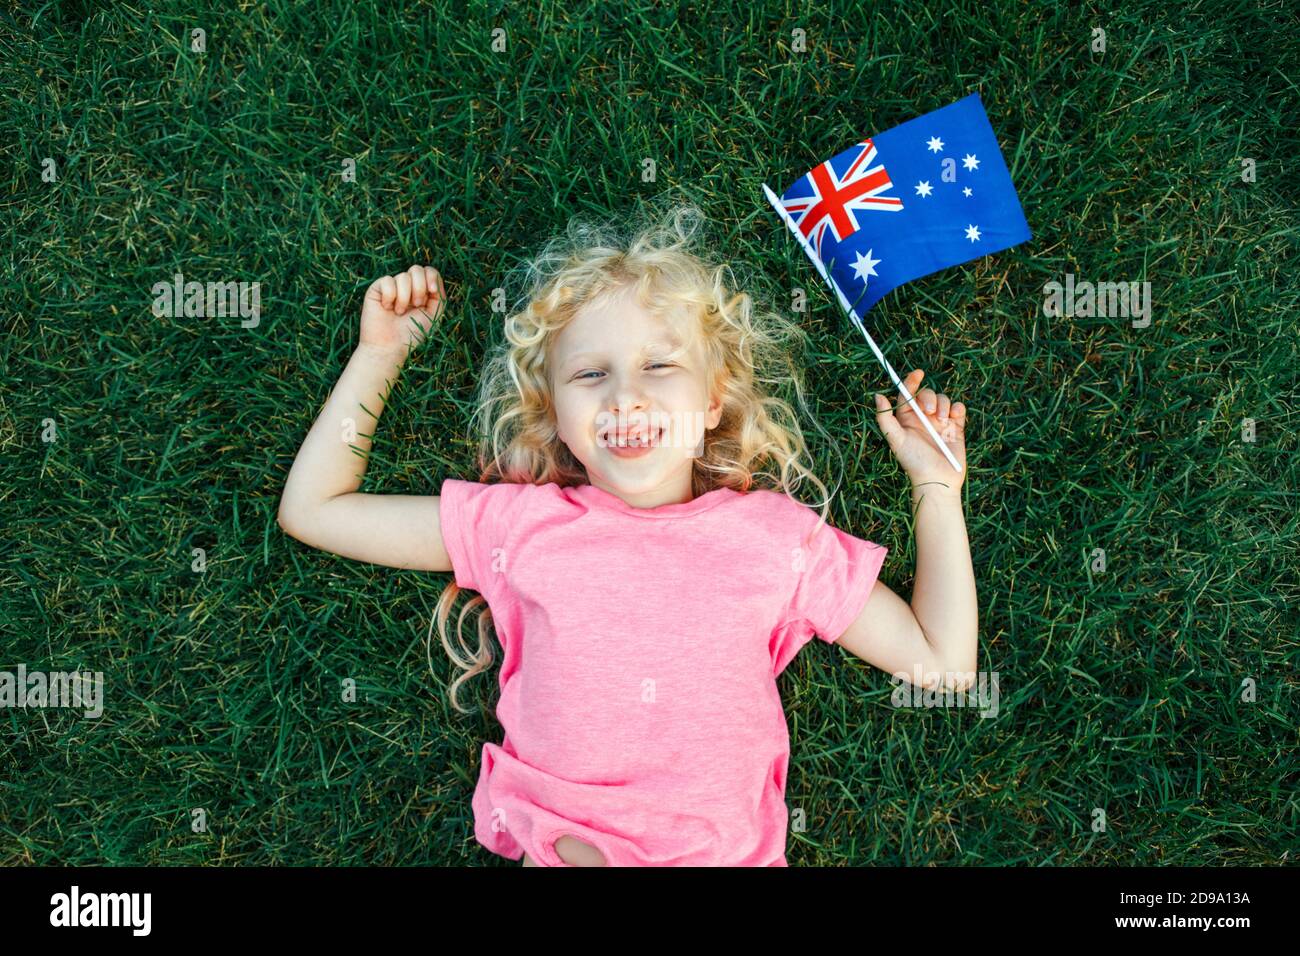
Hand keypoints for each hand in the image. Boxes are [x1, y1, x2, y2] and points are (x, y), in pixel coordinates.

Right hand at [359, 264, 445, 357]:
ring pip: (403, 276)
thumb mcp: (433, 315)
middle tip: (416, 305)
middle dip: (419, 288)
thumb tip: (432, 278)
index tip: (432, 291)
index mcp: (421, 291)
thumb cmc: (411, 333)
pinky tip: (387, 308)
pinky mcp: (376, 289)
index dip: (432, 277)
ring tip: (399, 312)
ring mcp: (392, 287)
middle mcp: (407, 287)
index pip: (429, 271)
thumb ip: (439, 296)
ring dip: (404, 297)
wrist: (389, 347)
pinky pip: (387, 281)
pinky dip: (390, 296)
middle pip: (417, 269)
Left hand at [873, 368, 966, 492]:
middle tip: (929, 411)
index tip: (917, 373)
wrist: (938, 481)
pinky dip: (958, 408)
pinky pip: (959, 407)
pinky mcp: (956, 426)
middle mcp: (923, 418)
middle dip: (929, 398)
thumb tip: (877, 395)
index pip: (908, 394)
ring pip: (943, 399)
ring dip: (944, 404)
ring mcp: (940, 422)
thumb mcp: (896, 439)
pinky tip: (954, 417)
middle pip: (926, 394)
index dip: (911, 381)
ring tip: (942, 420)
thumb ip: (885, 418)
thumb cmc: (914, 462)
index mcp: (906, 419)